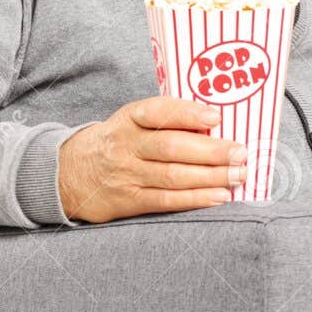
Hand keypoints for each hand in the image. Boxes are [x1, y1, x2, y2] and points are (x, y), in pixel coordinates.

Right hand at [57, 96, 246, 222]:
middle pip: (172, 148)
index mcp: (130, 118)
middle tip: (240, 153)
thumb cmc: (118, 141)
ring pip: (173, 176)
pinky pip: (167, 200)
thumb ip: (168, 120)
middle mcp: (127, 145)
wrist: (71, 172)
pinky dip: (195, 199)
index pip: (159, 112)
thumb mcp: (133, 120)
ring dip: (210, 177)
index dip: (188, 114)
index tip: (216, 117)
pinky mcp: (130, 200)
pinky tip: (218, 196)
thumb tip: (217, 124)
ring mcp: (127, 174)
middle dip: (212, 151)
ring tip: (237, 175)